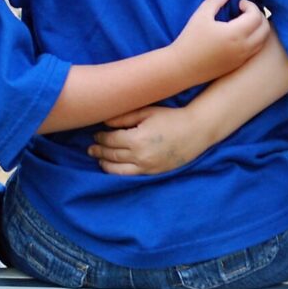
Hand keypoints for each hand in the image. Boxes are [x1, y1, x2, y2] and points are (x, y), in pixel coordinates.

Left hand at [92, 104, 208, 176]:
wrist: (196, 131)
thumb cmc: (172, 117)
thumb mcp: (147, 112)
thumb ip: (124, 117)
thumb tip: (104, 122)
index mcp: (137, 139)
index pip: (110, 140)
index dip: (100, 138)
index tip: (95, 135)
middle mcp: (139, 156)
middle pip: (112, 155)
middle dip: (99, 151)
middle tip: (91, 148)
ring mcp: (147, 167)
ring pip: (118, 170)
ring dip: (105, 164)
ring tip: (99, 159)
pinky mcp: (153, 173)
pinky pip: (130, 176)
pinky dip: (118, 172)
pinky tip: (114, 168)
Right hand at [170, 0, 269, 82]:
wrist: (182, 68)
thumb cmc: (190, 39)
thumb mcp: (201, 15)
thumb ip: (215, 0)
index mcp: (236, 34)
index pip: (256, 16)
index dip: (250, 5)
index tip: (239, 3)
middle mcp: (243, 48)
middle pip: (265, 29)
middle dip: (259, 16)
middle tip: (245, 11)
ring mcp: (242, 58)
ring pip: (263, 41)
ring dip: (259, 28)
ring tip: (244, 22)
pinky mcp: (238, 65)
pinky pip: (255, 50)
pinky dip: (255, 39)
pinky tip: (240, 35)